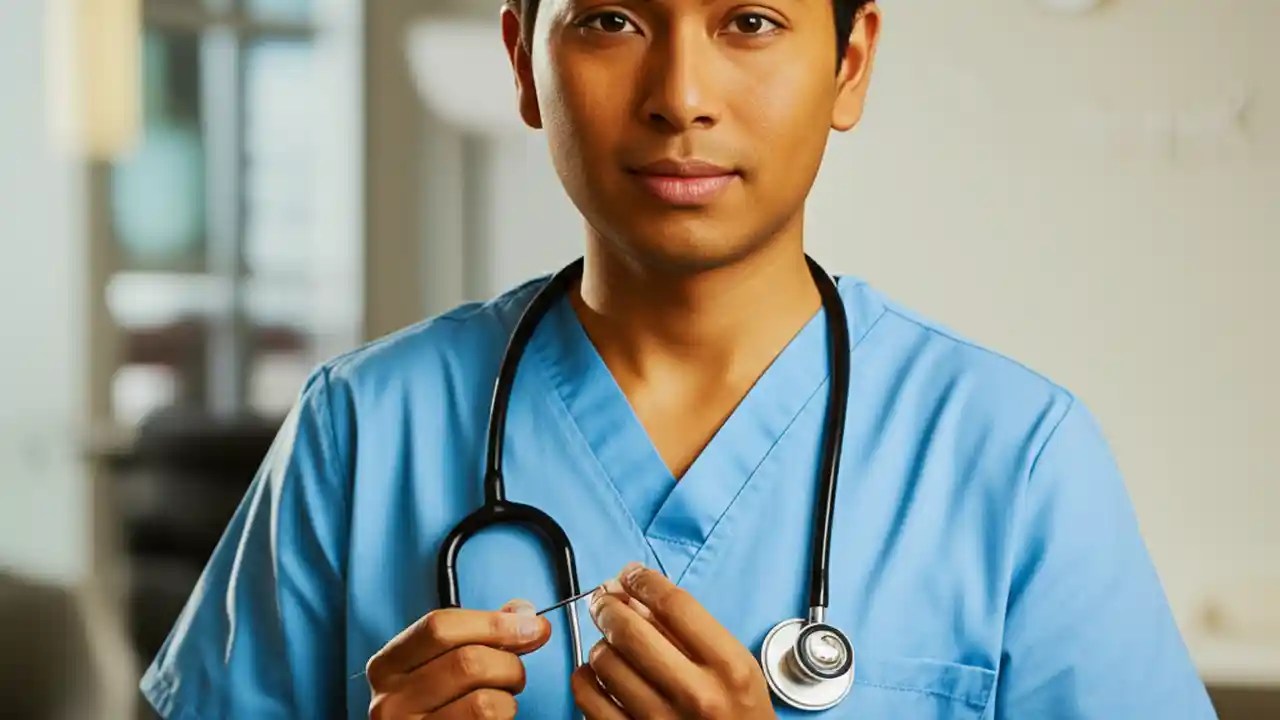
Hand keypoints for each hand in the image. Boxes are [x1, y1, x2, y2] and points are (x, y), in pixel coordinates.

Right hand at [366, 599, 550, 718]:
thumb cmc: (431, 706)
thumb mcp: (439, 666)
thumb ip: (478, 634)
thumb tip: (523, 614)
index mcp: (389, 665)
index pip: (439, 627)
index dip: (492, 622)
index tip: (530, 625)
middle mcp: (392, 700)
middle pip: (468, 662)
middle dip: (508, 663)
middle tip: (514, 673)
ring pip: (484, 702)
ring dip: (508, 697)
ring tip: (502, 699)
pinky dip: (503, 717)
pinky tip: (493, 718)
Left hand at [572, 564, 775, 718]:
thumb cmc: (738, 716)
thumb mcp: (735, 667)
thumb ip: (690, 630)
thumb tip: (635, 594)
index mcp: (728, 667)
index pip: (675, 605)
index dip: (644, 580)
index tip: (631, 574)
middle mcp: (696, 695)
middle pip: (631, 630)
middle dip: (608, 605)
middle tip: (604, 600)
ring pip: (605, 661)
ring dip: (600, 643)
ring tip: (609, 643)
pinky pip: (588, 698)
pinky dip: (585, 678)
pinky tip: (597, 673)